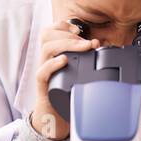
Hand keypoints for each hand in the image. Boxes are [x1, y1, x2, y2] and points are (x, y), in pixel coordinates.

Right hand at [31, 20, 99, 140]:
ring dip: (66, 44)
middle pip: (47, 35)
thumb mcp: (77, 69)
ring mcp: (43, 70)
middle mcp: (46, 58)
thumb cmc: (68, 90)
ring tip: (82, 47)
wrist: (56, 114)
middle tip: (86, 41)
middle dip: (68, 34)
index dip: (63, 25)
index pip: (51, 29)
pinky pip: (42, 71)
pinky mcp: (42, 85)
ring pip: (46, 48)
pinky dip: (53, 64)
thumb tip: (98, 44)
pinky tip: (64, 61)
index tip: (79, 29)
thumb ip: (84, 56)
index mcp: (53, 52)